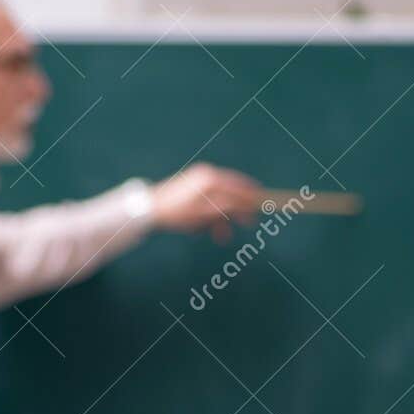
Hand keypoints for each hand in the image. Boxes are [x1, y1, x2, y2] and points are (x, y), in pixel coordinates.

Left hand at [149, 164, 263, 241]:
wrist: (149, 209)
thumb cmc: (178, 212)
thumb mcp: (207, 213)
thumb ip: (230, 207)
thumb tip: (250, 205)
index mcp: (212, 179)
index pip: (240, 186)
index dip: (253, 196)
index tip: (265, 204)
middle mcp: (207, 176)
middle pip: (231, 193)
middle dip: (238, 211)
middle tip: (249, 224)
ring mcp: (198, 181)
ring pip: (219, 201)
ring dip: (222, 219)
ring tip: (220, 237)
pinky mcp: (191, 189)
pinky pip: (207, 203)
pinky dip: (209, 216)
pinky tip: (204, 229)